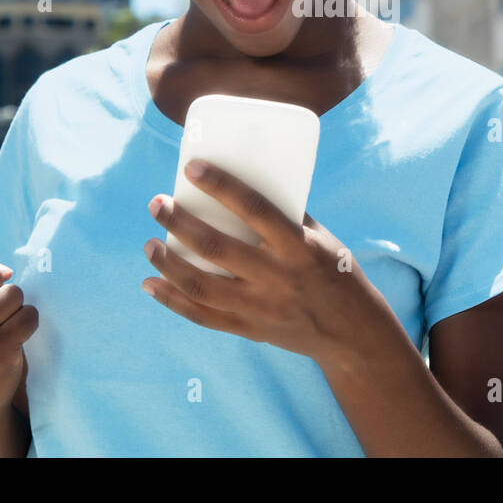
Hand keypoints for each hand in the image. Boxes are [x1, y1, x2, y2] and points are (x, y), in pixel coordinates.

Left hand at [142, 160, 397, 367]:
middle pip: (216, 247)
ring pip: (201, 285)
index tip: (192, 168)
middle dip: (179, 223)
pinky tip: (151, 284)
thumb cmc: (337, 273)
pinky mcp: (250, 329)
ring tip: (149, 245)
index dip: (221, 186)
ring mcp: (261, 307)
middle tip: (157, 204)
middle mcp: (278, 277)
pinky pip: (203, 316)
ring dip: (169, 263)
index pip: (254, 209)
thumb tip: (245, 188)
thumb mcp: (322, 239)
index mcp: (299, 247)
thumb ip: (287, 218)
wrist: (353, 334)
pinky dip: (172, 300)